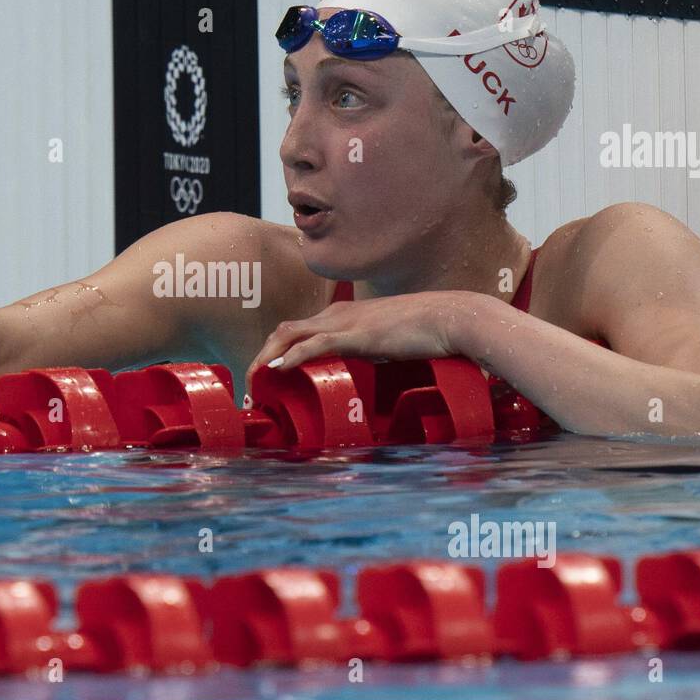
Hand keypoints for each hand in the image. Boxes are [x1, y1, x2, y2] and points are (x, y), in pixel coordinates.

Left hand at [244, 291, 478, 395]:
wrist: (449, 317)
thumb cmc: (423, 331)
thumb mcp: (384, 341)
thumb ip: (364, 350)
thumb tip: (355, 369)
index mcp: (341, 315)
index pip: (295, 331)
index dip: (274, 351)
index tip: (263, 376)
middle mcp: (335, 314)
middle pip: (283, 331)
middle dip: (261, 356)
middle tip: (249, 384)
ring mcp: (344, 322)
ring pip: (290, 335)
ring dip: (267, 359)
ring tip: (254, 382)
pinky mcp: (356, 334)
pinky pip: (314, 344)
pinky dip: (292, 357)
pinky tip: (278, 370)